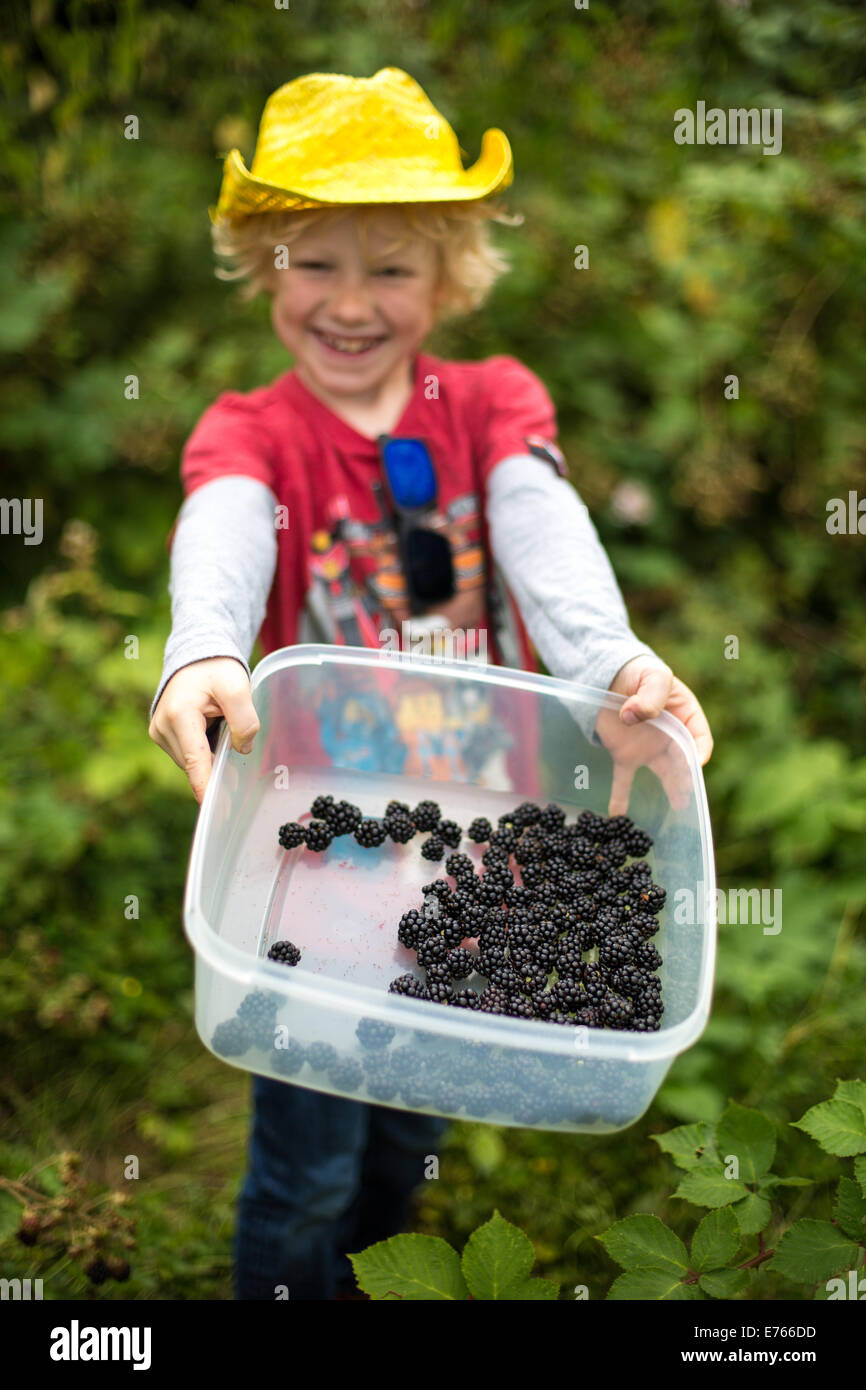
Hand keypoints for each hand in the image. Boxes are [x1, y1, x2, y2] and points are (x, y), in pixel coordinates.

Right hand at [148, 658, 259, 803]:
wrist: (197, 658)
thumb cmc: (217, 670)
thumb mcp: (237, 687)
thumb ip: (244, 720)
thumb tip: (242, 750)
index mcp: (179, 715)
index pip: (195, 761)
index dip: (205, 787)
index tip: (212, 809)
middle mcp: (162, 727)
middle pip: (195, 763)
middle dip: (216, 761)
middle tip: (234, 738)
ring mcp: (159, 732)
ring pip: (191, 761)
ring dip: (209, 753)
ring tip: (218, 724)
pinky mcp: (161, 735)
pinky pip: (188, 754)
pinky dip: (203, 749)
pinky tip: (212, 730)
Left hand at [594, 656, 712, 815]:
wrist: (609, 674)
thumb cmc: (638, 671)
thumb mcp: (652, 675)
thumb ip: (650, 694)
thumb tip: (633, 714)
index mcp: (685, 716)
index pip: (699, 738)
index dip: (699, 752)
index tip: (695, 763)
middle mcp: (671, 736)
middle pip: (683, 761)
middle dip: (686, 779)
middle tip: (687, 795)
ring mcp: (649, 748)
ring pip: (663, 774)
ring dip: (670, 791)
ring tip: (676, 808)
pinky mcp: (626, 755)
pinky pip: (625, 779)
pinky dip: (621, 796)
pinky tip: (618, 815)